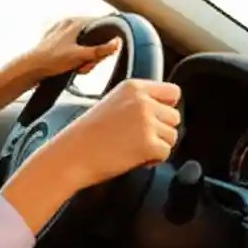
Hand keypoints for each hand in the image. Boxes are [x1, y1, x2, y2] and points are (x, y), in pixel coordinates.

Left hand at [17, 17, 120, 84]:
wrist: (29, 69)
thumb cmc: (51, 60)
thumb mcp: (79, 56)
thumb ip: (100, 50)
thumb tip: (117, 43)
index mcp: (75, 22)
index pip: (101, 24)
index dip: (105, 40)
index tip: (103, 53)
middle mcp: (68, 24)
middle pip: (93, 38)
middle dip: (92, 55)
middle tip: (86, 65)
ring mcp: (62, 33)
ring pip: (84, 46)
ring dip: (84, 60)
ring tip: (77, 68)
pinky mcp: (58, 44)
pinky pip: (75, 51)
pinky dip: (76, 60)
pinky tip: (71, 69)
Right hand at [39, 78, 182, 190]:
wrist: (72, 155)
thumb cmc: (87, 135)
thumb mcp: (113, 103)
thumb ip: (138, 101)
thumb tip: (163, 110)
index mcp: (134, 87)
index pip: (172, 92)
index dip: (166, 108)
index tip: (154, 119)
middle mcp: (143, 101)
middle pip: (174, 116)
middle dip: (161, 130)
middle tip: (139, 138)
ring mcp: (147, 122)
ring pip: (173, 136)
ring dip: (158, 145)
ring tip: (134, 148)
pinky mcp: (149, 143)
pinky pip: (166, 153)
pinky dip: (153, 160)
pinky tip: (134, 157)